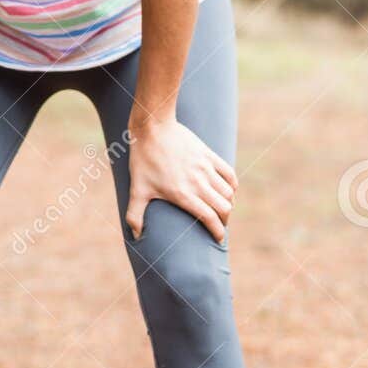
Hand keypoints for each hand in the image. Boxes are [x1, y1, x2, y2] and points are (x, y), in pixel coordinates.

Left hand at [125, 115, 237, 243]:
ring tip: (222, 209)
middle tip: (219, 224)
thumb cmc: (143, 159)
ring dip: (228, 203)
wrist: (153, 128)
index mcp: (183, 194)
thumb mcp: (137, 189)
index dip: (217, 232)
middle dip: (224, 220)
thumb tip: (135, 236)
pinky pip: (229, 173)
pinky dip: (232, 185)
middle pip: (224, 207)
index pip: (209, 218)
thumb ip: (134, 215)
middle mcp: (198, 183)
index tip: (218, 239)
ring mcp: (206, 168)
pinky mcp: (209, 155)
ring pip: (228, 192)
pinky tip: (229, 191)